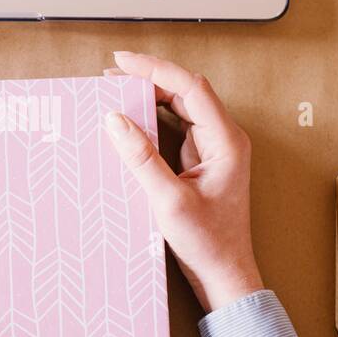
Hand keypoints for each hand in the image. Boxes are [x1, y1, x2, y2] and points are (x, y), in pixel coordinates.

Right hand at [103, 52, 263, 313]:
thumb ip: (142, 158)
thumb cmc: (208, 243)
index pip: (190, 87)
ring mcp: (214, 149)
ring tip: (116, 92)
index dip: (155, 69)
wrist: (225, 274)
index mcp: (226, 141)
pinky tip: (131, 121)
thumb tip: (115, 119)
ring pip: (181, 107)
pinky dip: (153, 119)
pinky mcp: (202, 162)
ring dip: (150, 97)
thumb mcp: (169, 201)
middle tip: (111, 75)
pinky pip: (177, 128)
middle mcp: (224, 139)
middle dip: (149, 79)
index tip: (122, 62)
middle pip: (186, 92)